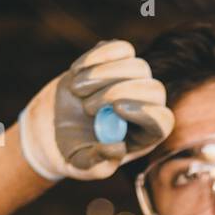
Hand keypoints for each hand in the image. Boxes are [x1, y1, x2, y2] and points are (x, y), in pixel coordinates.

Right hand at [17, 39, 174, 181]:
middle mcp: (145, 106)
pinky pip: (120, 48)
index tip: (116, 110)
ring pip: (137, 66)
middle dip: (119, 92)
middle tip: (87, 107)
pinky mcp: (117, 60)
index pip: (163, 121)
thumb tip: (118, 147)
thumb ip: (100, 162)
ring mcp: (134, 80)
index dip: (146, 113)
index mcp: (145, 135)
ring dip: (102, 76)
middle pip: (155, 89)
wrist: (52, 127)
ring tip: (76, 91)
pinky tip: (76, 72)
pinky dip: (96, 57)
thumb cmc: (74, 151)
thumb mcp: (83, 165)